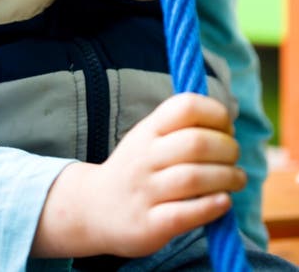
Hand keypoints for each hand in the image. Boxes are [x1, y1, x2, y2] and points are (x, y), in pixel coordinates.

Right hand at [32, 92, 245, 258]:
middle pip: (196, 143)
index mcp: (148, 130)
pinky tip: (224, 202)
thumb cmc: (136, 169)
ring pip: (194, 178)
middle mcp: (144, 157)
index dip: (216, 113)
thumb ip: (180, 128)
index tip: (227, 128)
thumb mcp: (148, 138)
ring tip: (237, 180)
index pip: (186, 107)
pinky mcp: (149, 224)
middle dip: (228, 149)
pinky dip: (212, 206)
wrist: (94, 207)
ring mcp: (145, 191)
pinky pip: (186, 213)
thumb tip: (226, 122)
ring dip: (227, 178)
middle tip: (234, 158)